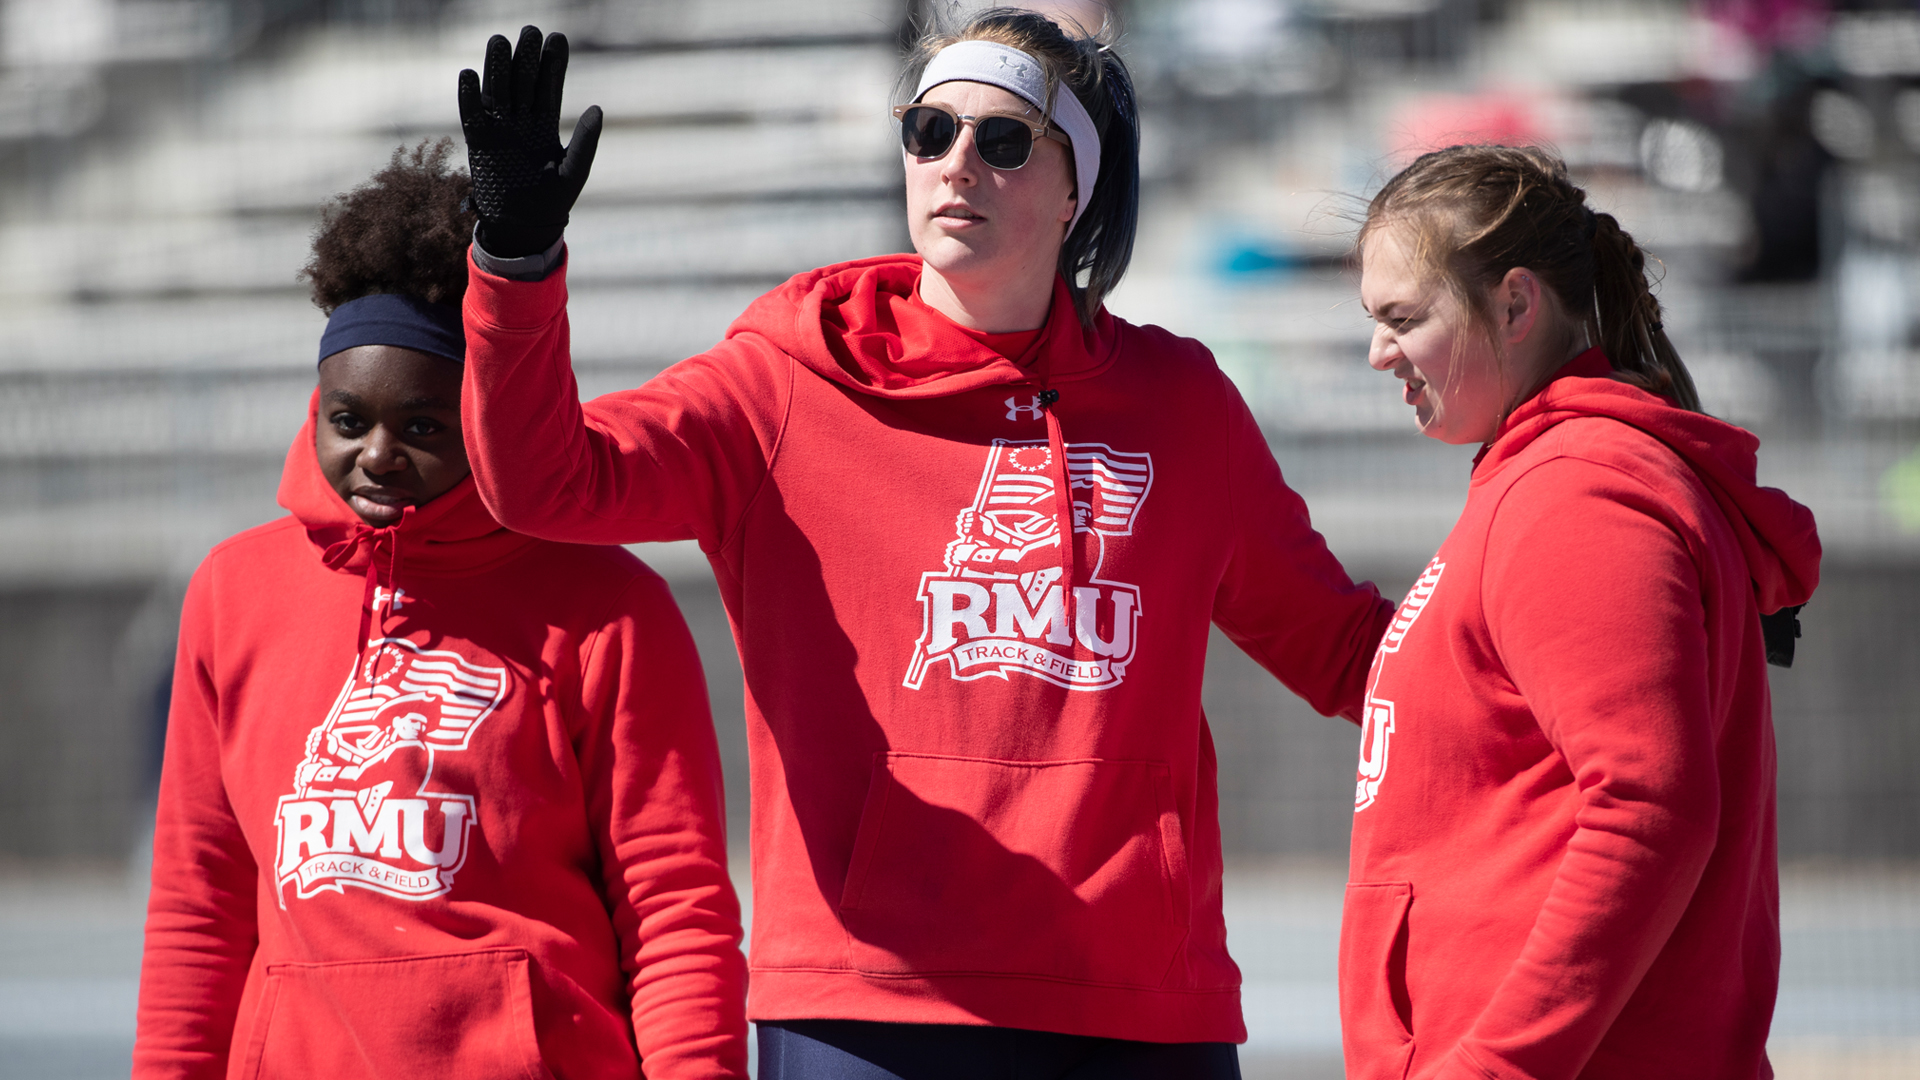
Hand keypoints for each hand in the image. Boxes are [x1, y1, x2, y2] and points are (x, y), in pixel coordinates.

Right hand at [457, 26, 602, 257]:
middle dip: (526, 57)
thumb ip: (585, 141)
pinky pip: (471, 115)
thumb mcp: (574, 170)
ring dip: (497, 67)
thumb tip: (598, 109)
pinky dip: (469, 96)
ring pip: (497, 91)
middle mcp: (521, 121)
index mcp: (545, 123)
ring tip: (499, 41)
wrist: (526, 226)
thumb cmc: (554, 201)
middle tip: (530, 31)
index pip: (549, 86)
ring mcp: (499, 129)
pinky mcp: (479, 142)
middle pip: (522, 81)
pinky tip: (469, 75)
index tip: (557, 38)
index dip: (552, 63)